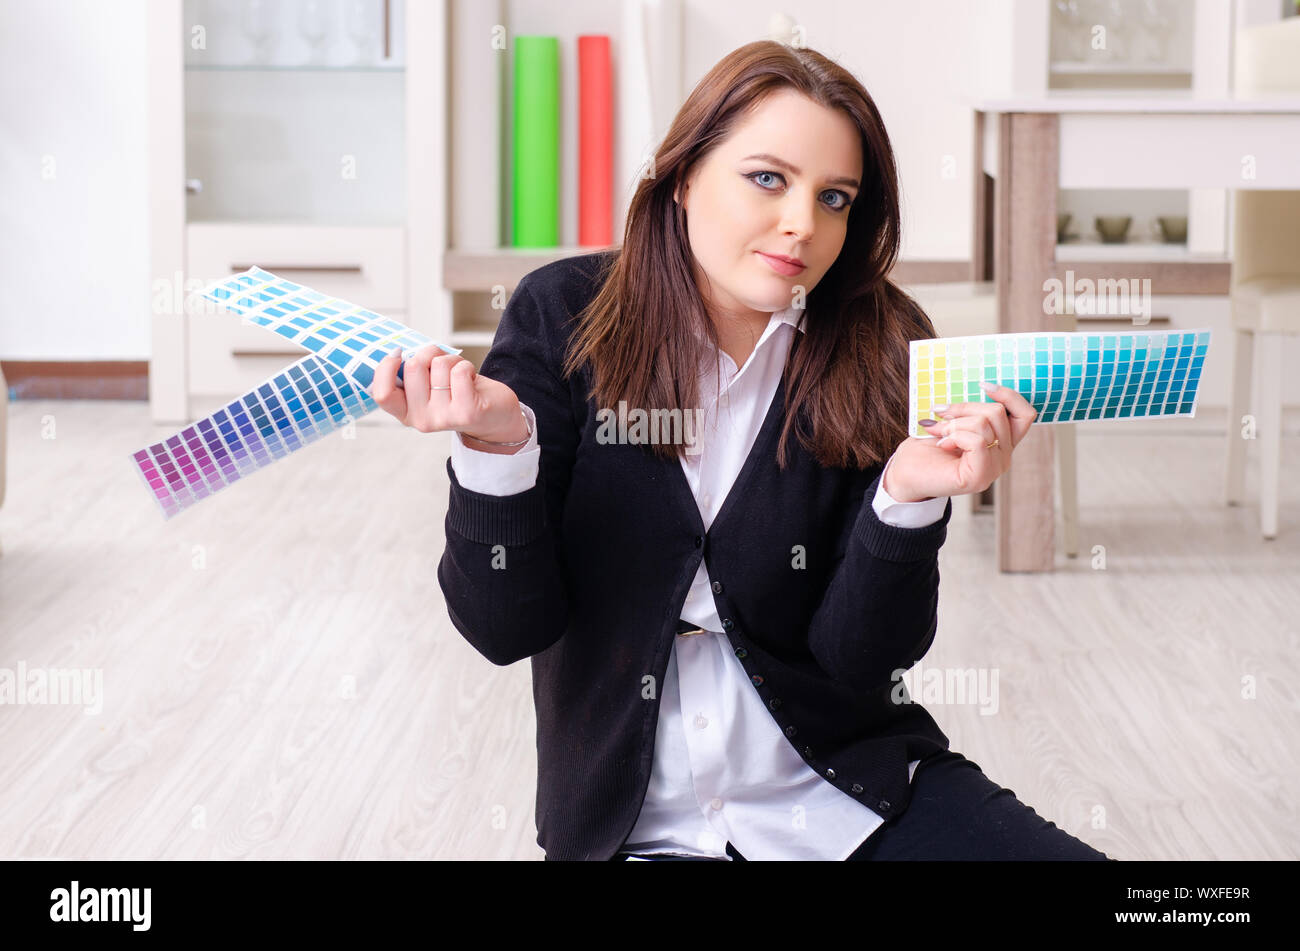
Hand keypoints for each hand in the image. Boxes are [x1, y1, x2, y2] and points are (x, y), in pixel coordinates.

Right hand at [368, 345, 528, 452]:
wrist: (496, 417)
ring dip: (453, 360)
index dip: (385, 367)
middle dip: (429, 354)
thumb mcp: (430, 388)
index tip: (398, 353)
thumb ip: (413, 375)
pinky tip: (472, 380)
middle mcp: (422, 420)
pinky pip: (459, 370)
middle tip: (443, 365)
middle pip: (413, 367)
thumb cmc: (460, 394)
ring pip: (439, 364)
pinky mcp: (466, 411)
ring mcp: (443, 418)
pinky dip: (467, 366)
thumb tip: (399, 353)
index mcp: (407, 413)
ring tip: (460, 376)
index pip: (382, 394)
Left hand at [881, 381, 1038, 500]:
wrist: (905, 474)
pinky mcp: (980, 477)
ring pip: (985, 424)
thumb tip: (981, 386)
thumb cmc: (926, 448)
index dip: (1008, 395)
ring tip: (939, 434)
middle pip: (998, 412)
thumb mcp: (953, 421)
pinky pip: (977, 441)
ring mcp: (994, 468)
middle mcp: (1004, 456)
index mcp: (1001, 442)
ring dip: (954, 424)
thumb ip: (971, 411)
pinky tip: (943, 445)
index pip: (1025, 414)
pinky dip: (955, 436)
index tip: (983, 385)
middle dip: (964, 408)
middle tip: (941, 415)